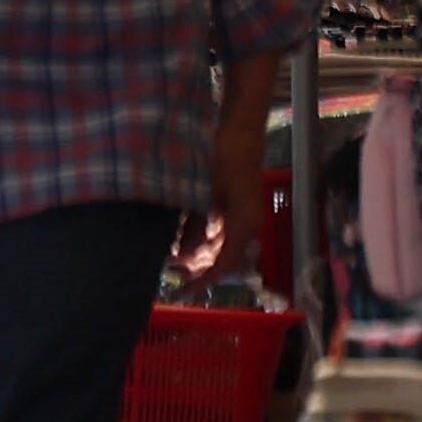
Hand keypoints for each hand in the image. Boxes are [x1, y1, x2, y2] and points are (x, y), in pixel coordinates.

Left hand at [188, 114, 272, 297]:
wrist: (241, 131)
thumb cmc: (222, 158)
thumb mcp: (201, 193)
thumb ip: (193, 225)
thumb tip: (182, 255)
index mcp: (243, 224)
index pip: (226, 264)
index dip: (205, 279)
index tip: (186, 291)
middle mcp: (247, 224)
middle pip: (224, 256)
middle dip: (199, 267)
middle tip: (174, 275)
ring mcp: (245, 214)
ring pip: (221, 243)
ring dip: (199, 251)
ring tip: (173, 259)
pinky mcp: (238, 205)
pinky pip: (220, 228)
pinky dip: (202, 235)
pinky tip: (182, 237)